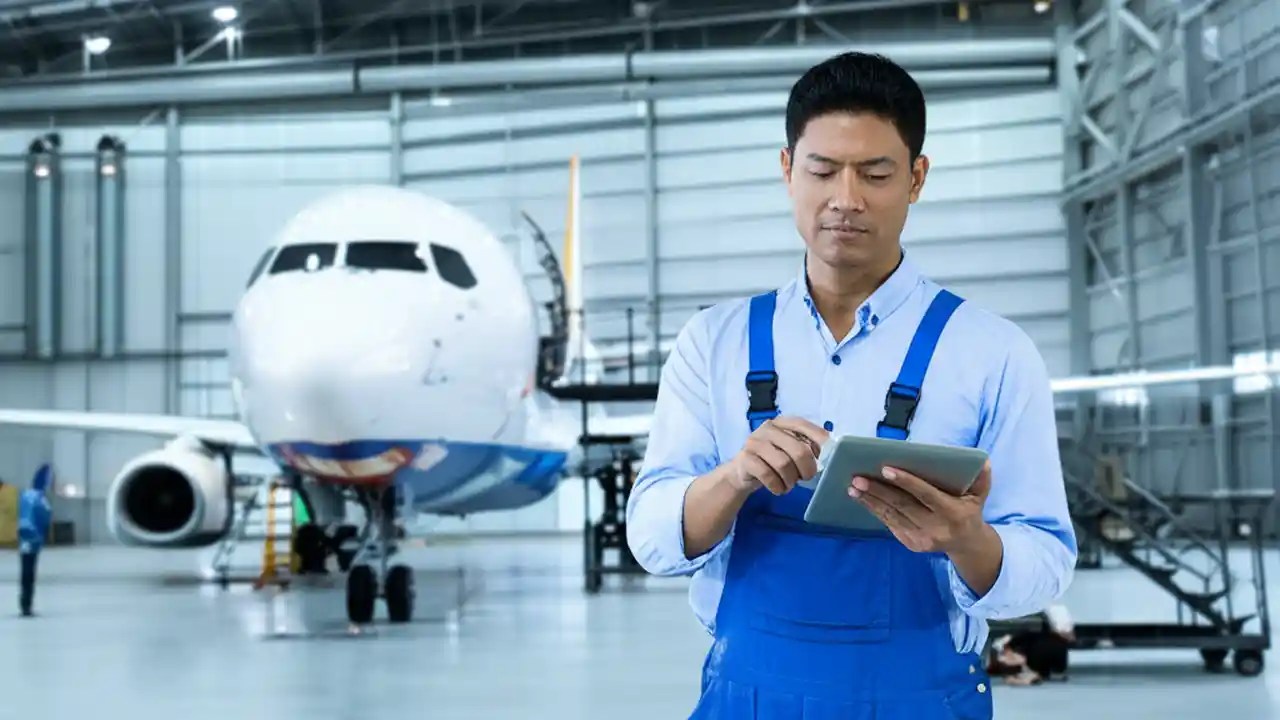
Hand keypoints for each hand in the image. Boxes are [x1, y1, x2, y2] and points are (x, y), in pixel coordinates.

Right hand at [727, 416, 827, 495]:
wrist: (742, 473)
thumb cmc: (772, 461)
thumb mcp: (790, 451)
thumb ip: (807, 448)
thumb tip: (830, 454)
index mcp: (782, 423)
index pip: (804, 426)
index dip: (820, 441)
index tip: (829, 458)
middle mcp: (768, 428)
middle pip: (798, 449)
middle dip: (807, 468)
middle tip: (806, 478)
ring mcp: (754, 442)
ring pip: (783, 464)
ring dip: (790, 480)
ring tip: (789, 484)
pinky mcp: (745, 459)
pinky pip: (767, 475)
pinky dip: (777, 486)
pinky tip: (778, 489)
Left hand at [848, 459, 991, 553]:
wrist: (966, 544)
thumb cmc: (970, 510)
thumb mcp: (981, 494)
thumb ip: (982, 477)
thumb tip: (981, 459)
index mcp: (953, 513)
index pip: (926, 495)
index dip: (906, 482)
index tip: (886, 469)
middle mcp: (936, 528)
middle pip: (902, 506)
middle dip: (878, 491)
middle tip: (857, 477)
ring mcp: (921, 539)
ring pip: (892, 516)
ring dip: (870, 501)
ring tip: (853, 486)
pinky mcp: (910, 543)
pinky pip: (889, 523)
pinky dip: (874, 509)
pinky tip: (861, 498)